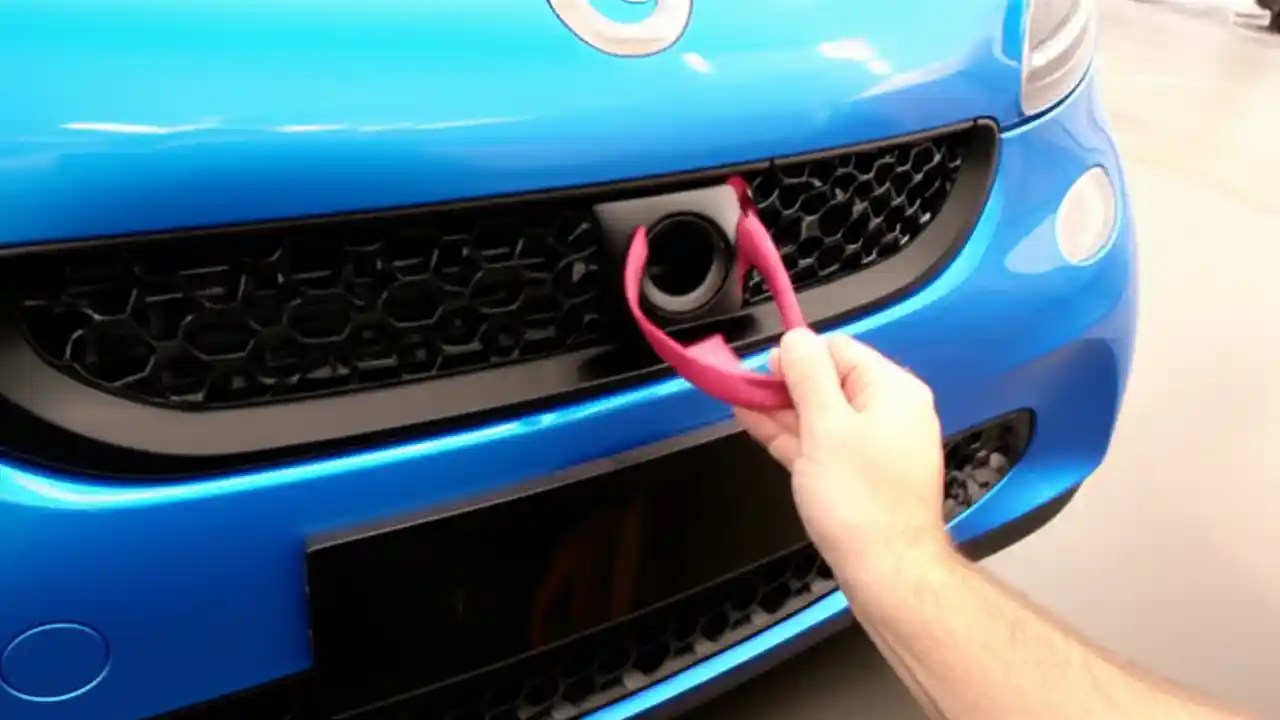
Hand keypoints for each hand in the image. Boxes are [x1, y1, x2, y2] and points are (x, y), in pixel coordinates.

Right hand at [735, 329, 952, 592]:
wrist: (888, 572)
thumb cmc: (862, 503)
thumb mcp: (826, 426)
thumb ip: (808, 376)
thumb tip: (796, 339)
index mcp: (893, 391)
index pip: (838, 350)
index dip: (796, 356)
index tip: (763, 370)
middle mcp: (890, 413)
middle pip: (829, 381)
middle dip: (785, 384)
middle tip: (746, 387)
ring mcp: (875, 446)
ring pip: (821, 414)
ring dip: (782, 409)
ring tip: (741, 400)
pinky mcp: (860, 476)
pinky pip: (822, 443)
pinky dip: (792, 434)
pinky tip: (758, 424)